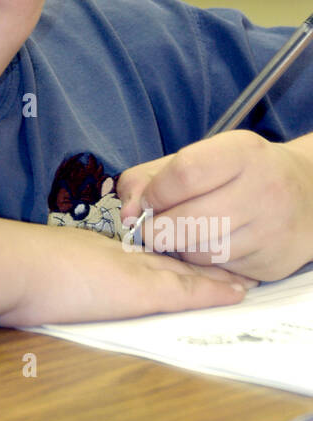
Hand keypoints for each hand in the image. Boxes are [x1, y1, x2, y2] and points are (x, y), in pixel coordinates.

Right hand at [0, 222, 256, 327]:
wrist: (7, 266)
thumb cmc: (7, 271)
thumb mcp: (31, 269)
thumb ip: (45, 276)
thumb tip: (36, 289)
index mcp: (89, 252)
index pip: (135, 256)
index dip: (161, 256)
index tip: (179, 258)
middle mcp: (115, 255)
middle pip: (165, 258)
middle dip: (195, 261)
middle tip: (224, 262)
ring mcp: (129, 270)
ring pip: (182, 270)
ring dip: (213, 274)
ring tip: (241, 279)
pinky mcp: (140, 290)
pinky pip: (187, 290)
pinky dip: (213, 291)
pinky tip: (237, 293)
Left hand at [116, 130, 312, 281]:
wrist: (307, 196)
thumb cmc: (240, 174)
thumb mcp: (203, 159)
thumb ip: (153, 177)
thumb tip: (126, 212)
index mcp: (243, 153)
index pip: (185, 173)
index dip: (155, 192)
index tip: (146, 201)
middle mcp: (264, 189)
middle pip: (189, 219)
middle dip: (156, 228)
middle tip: (149, 228)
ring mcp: (271, 229)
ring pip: (200, 250)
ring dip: (177, 247)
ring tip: (177, 234)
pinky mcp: (272, 262)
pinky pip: (217, 268)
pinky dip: (200, 261)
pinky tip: (204, 245)